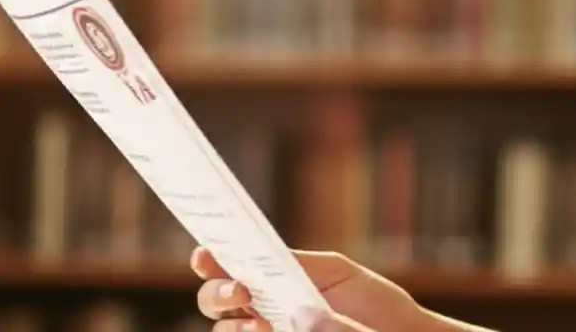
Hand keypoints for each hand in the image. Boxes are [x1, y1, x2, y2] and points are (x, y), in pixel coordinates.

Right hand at [191, 247, 421, 331]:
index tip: (205, 253)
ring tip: (259, 322)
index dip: (209, 259)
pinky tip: (265, 330)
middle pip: (214, 298)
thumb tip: (254, 252)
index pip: (228, 266)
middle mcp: (261, 305)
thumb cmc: (370, 300)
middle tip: (239, 289)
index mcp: (271, 276)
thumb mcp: (335, 273)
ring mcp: (267, 330)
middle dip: (216, 291)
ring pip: (224, 327)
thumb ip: (295, 263)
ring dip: (231, 323)